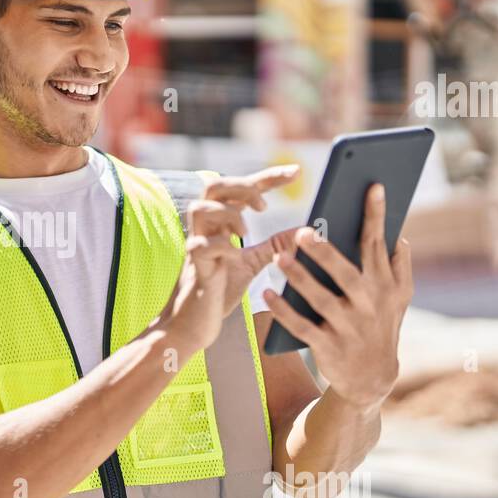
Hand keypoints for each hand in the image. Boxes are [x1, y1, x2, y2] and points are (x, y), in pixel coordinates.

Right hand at [160, 165, 300, 354]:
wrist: (194, 325)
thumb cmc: (218, 291)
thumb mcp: (252, 264)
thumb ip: (273, 245)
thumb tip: (302, 229)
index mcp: (219, 224)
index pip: (240, 189)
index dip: (268, 177)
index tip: (297, 172)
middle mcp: (205, 229)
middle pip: (214, 187)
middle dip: (242, 186)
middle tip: (265, 205)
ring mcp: (196, 246)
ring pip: (199, 208)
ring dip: (228, 214)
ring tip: (246, 233)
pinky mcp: (195, 268)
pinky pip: (200, 245)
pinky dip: (220, 245)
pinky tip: (234, 256)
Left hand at [262, 183, 413, 409]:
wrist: (372, 380)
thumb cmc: (381, 328)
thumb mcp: (399, 300)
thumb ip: (400, 267)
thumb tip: (401, 235)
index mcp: (384, 286)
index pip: (378, 244)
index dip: (376, 215)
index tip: (372, 186)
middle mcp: (369, 305)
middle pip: (347, 273)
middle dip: (326, 252)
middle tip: (304, 231)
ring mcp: (349, 328)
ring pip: (321, 300)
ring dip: (300, 279)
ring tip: (279, 258)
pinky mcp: (328, 347)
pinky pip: (302, 327)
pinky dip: (284, 312)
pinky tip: (267, 293)